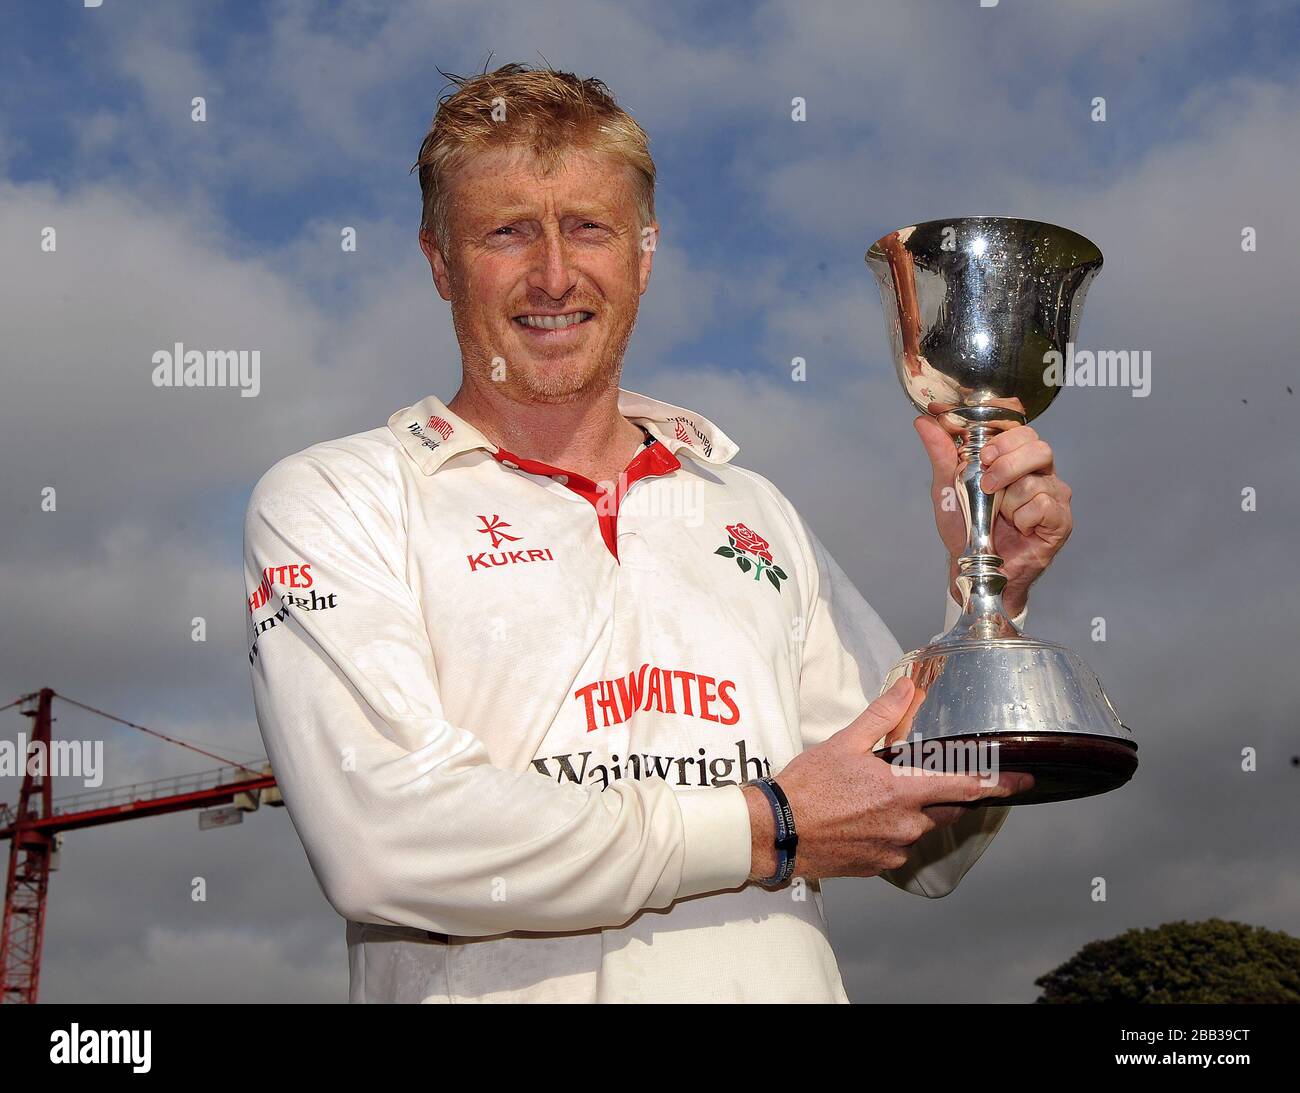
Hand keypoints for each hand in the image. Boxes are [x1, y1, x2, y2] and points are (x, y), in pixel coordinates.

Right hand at [745, 678, 1033, 882]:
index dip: (1000, 783)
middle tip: (929, 778)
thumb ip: (882, 716)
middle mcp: (907, 825)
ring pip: (921, 828)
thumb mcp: (844, 742)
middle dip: (948, 794)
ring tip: (879, 796)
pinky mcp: (877, 866)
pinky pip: (898, 847)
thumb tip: (908, 687)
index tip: (1024, 780)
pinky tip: (864, 818)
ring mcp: (894, 850)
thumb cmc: (807, 788)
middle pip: (948, 809)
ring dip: (913, 812)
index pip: (966, 787)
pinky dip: (891, 831)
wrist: (776, 833)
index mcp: (903, 792)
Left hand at [914, 415, 1073, 614]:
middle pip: (1038, 448)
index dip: (1004, 437)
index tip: (982, 453)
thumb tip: (924, 422)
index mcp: (1016, 460)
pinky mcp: (1061, 520)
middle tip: (986, 484)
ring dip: (1007, 501)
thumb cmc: (967, 527)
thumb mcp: (947, 488)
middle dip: (1006, 464)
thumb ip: (941, 454)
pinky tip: (1017, 528)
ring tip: (998, 515)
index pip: (1022, 431)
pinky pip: (1043, 506)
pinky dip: (1022, 518)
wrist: (974, 567)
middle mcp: (1040, 474)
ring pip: (1036, 481)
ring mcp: (1053, 496)